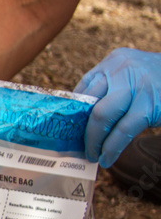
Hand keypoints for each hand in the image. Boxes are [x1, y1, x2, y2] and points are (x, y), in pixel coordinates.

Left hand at [75, 48, 160, 167]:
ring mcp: (138, 86)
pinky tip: (109, 157)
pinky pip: (125, 129)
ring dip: (96, 141)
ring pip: (104, 117)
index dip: (73, 115)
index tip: (67, 133)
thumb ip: (108, 90)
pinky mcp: (152, 104)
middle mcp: (123, 70)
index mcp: (114, 61)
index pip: (84, 89)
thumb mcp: (129, 76)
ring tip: (95, 156)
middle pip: (91, 103)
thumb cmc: (156, 82)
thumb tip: (79, 122)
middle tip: (83, 149)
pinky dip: (113, 147)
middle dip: (83, 131)